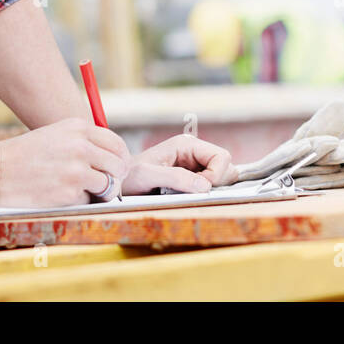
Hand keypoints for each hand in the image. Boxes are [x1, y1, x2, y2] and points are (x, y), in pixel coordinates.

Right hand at [0, 117, 130, 206]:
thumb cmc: (25, 156)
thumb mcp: (56, 135)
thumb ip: (83, 141)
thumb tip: (113, 157)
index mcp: (78, 128)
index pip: (116, 144)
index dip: (120, 159)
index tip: (119, 168)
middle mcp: (81, 146)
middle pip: (119, 165)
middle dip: (116, 177)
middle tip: (107, 185)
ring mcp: (76, 170)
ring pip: (109, 185)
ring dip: (98, 191)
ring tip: (80, 190)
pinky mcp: (69, 193)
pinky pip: (88, 200)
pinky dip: (78, 201)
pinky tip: (59, 195)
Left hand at [121, 134, 238, 194]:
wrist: (117, 185)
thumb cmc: (129, 177)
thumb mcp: (149, 175)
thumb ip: (176, 178)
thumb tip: (205, 186)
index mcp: (187, 145)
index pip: (221, 156)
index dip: (216, 174)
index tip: (200, 188)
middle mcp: (194, 154)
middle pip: (226, 167)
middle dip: (216, 182)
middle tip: (194, 193)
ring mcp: (194, 167)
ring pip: (221, 178)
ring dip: (211, 189)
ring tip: (188, 195)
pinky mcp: (192, 181)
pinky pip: (211, 188)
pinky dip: (206, 195)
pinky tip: (188, 198)